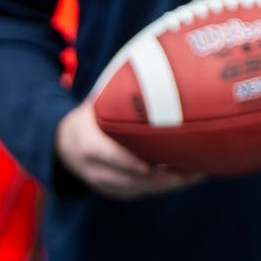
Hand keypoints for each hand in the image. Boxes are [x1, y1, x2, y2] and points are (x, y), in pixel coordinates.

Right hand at [56, 103, 199, 199]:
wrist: (62, 143)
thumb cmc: (89, 117)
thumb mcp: (95, 104)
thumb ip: (116, 94)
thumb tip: (150, 68)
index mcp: (89, 146)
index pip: (114, 158)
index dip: (138, 163)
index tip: (164, 162)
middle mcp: (95, 170)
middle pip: (133, 180)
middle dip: (165, 177)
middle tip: (194, 168)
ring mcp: (105, 185)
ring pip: (141, 189)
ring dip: (170, 183)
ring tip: (199, 172)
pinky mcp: (116, 192)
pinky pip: (143, 192)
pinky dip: (165, 186)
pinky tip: (188, 176)